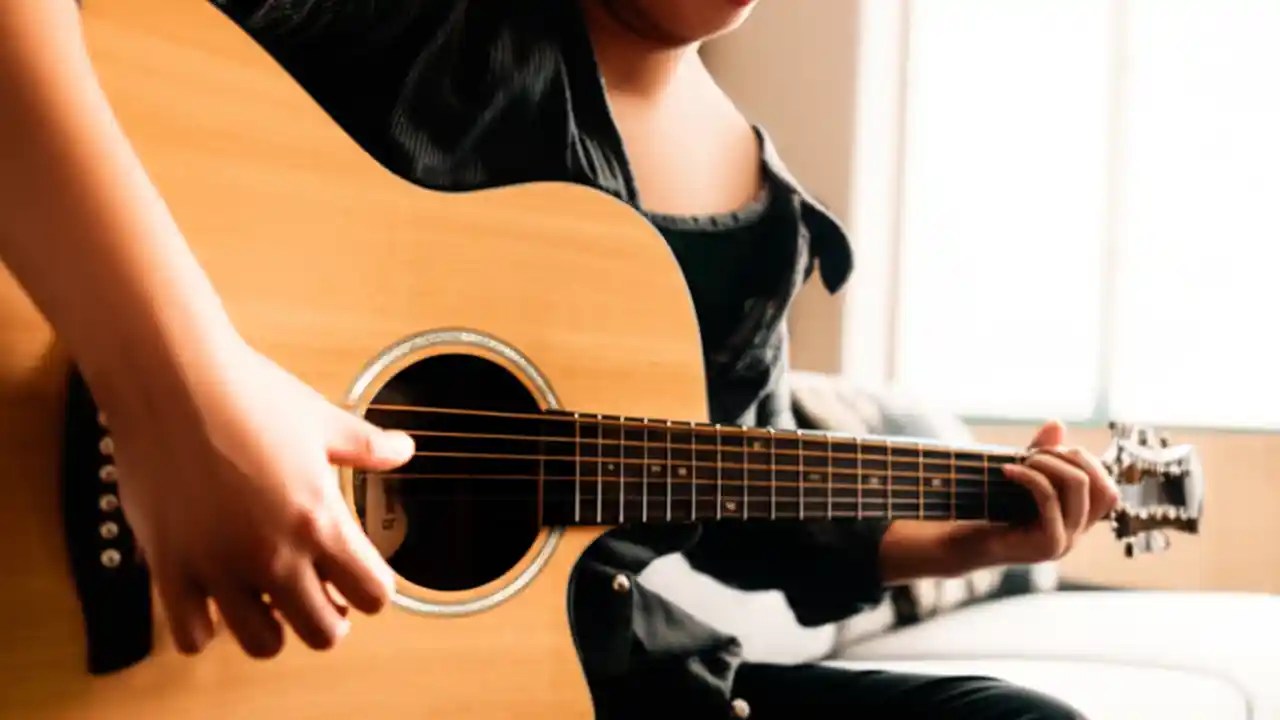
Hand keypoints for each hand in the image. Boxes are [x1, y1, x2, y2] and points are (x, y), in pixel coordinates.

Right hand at [102, 337, 414, 658]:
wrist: (172, 379)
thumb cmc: (247, 394)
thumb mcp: (322, 420)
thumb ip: (368, 446)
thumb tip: (402, 450)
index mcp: (319, 521)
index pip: (373, 595)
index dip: (374, 589)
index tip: (361, 578)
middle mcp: (274, 554)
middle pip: (325, 634)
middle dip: (330, 619)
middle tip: (320, 595)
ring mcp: (220, 566)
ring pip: (263, 645)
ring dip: (274, 628)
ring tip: (270, 600)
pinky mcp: (171, 567)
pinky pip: (193, 635)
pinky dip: (208, 628)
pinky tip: (216, 600)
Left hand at [881, 420, 1119, 582]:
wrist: (962, 544)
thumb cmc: (990, 510)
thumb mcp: (1021, 476)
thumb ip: (1041, 453)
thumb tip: (1057, 424)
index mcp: (1077, 519)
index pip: (1108, 489)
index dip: (1087, 463)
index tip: (1051, 452)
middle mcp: (1078, 533)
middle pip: (1101, 483)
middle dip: (1069, 457)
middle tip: (1034, 453)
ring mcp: (1067, 541)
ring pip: (1078, 485)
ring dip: (1049, 461)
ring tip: (1022, 459)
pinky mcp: (1048, 545)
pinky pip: (1049, 498)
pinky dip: (1030, 476)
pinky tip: (1006, 470)